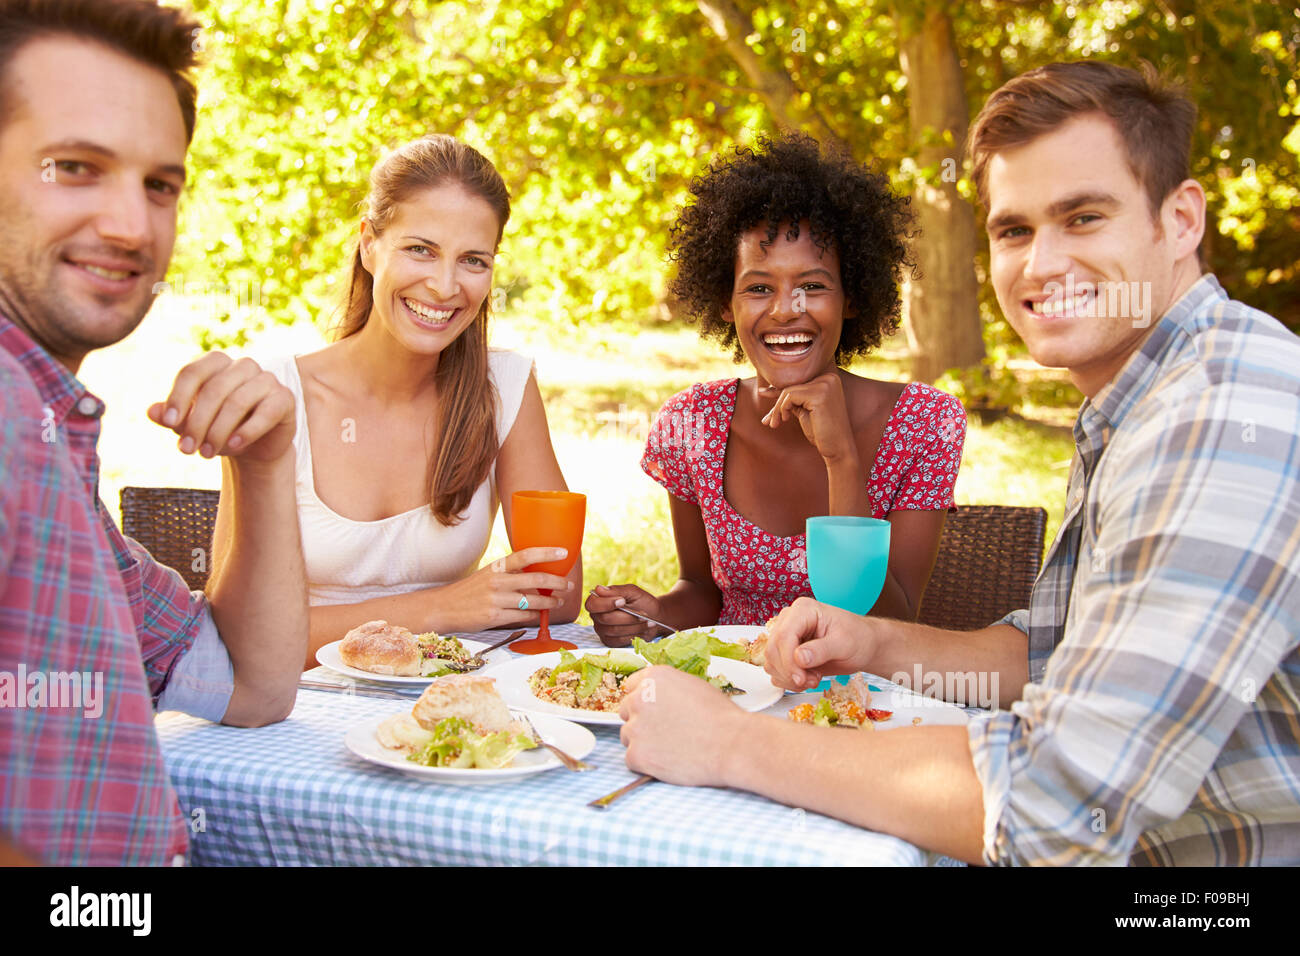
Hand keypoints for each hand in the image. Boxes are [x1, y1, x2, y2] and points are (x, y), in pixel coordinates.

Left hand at [148, 354, 294, 466]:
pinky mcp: (285, 398)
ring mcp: (267, 379)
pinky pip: (265, 412)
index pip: (193, 372)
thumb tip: (152, 411)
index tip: (170, 423)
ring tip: (207, 453)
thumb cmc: (217, 428)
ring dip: (218, 431)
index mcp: (217, 363)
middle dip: (197, 423)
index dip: (179, 397)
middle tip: (187, 449)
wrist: (253, 446)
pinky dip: (247, 431)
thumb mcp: (190, 424)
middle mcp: (243, 366)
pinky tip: (233, 446)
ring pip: (237, 401)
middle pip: (214, 390)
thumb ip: (172, 416)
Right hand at [432, 547, 573, 631]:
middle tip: (568, 585)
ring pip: (533, 600)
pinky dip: (534, 614)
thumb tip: (536, 578)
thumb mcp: (487, 575)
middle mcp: (497, 581)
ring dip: (550, 602)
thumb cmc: (468, 591)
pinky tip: (539, 613)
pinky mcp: (494, 617)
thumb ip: (509, 575)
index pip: (525, 555)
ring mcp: (496, 600)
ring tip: (558, 601)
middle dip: (557, 582)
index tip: (563, 552)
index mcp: (497, 567)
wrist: (444, 608)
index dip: (546, 553)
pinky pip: (523, 615)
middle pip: (535, 579)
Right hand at [586, 584, 668, 646]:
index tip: (622, 601)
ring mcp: (602, 630)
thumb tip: (599, 589)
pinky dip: (633, 635)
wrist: (654, 616)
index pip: (592, 604)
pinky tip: (643, 630)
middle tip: (643, 614)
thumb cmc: (642, 602)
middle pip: (605, 619)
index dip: (605, 604)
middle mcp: (597, 616)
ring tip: (647, 621)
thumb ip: (617, 590)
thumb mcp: (632, 592)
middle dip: (627, 617)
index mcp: (599, 601)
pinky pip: (618, 640)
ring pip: (614, 630)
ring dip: (633, 626)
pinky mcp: (610, 641)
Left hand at [619, 666, 744, 786]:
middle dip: (641, 721)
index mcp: (654, 678)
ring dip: (642, 742)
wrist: (731, 744)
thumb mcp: (693, 687)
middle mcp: (639, 699)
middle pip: (626, 710)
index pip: (631, 686)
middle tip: (663, 732)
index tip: (652, 711)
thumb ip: (668, 689)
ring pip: (627, 736)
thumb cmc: (720, 717)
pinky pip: (631, 759)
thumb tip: (659, 699)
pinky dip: (646, 763)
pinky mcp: (636, 755)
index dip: (643, 700)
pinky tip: (667, 760)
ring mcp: (635, 728)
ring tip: (669, 747)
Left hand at [760, 371, 856, 462]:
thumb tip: (764, 390)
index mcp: (828, 379)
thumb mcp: (803, 410)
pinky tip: (785, 420)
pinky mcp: (820, 394)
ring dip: (777, 409)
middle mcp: (829, 378)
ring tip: (775, 424)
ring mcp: (825, 385)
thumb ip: (789, 399)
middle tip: (767, 422)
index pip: (797, 382)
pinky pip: (790, 396)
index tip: (762, 393)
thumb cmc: (821, 432)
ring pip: (788, 391)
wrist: (838, 449)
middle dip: (777, 404)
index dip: (778, 391)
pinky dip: (782, 409)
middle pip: (792, 385)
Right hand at [762, 597, 878, 690]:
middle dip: (790, 672)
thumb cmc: (857, 638)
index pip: (784, 636)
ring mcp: (786, 636)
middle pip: (773, 650)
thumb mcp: (844, 644)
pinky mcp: (785, 651)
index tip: (801, 679)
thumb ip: (822, 650)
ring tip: (814, 678)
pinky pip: (775, 669)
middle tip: (813, 681)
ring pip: (771, 661)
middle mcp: (790, 620)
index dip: (788, 661)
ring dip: (789, 678)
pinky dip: (788, 680)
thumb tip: (799, 658)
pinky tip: (807, 679)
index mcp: (803, 610)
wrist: (862, 646)